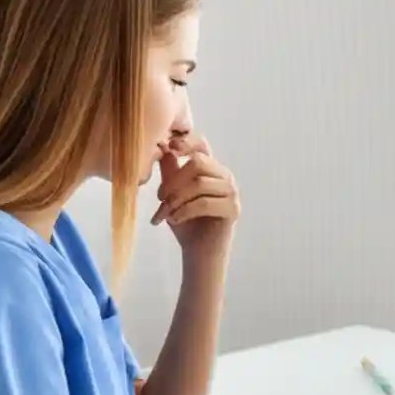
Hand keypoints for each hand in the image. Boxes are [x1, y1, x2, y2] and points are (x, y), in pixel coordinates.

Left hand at [152, 134, 240, 257]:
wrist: (198, 252)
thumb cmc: (185, 222)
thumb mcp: (171, 193)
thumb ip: (169, 170)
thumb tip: (161, 147)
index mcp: (211, 168)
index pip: (202, 145)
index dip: (186, 141)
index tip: (169, 146)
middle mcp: (225, 176)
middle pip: (199, 162)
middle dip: (174, 180)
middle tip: (160, 198)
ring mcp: (232, 192)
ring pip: (200, 183)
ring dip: (177, 199)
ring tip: (165, 213)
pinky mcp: (233, 210)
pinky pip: (205, 203)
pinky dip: (185, 211)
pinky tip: (175, 220)